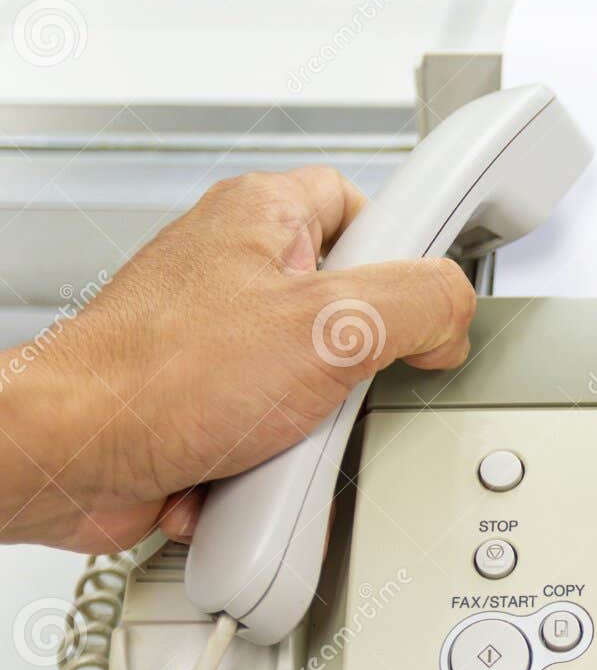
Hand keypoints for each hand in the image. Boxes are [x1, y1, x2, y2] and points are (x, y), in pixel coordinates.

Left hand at [0, 168, 475, 551]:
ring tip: (291, 433)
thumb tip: (452, 313)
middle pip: (353, 308)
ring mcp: (220, 340)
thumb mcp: (332, 328)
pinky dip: (273, 458)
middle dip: (361, 367)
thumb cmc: (156, 380)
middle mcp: (236, 269)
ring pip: (318, 381)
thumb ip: (418, 302)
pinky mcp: (207, 401)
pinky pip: (276, 428)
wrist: (70, 459)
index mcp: (262, 216)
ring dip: (315, 426)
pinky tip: (253, 462)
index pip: (370, 207)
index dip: (408, 259)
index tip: (428, 305)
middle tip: (350, 382)